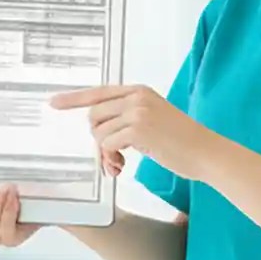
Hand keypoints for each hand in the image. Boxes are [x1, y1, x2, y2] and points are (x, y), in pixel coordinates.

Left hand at [49, 84, 219, 181]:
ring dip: (104, 153)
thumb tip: (99, 131)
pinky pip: (107, 144)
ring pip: (98, 131)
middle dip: (98, 139)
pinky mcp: (137, 129)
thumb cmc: (181, 142)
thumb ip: (128, 118)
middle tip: (112, 159)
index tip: (53, 102)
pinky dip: (110, 159)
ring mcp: (137, 111)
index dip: (74, 98)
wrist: (206, 153)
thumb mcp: (154, 119)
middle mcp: (136, 96)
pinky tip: (122, 168)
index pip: (98, 91)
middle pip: (93, 115)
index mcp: (139, 91)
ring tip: (119, 165)